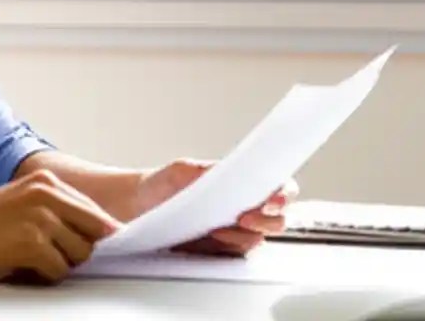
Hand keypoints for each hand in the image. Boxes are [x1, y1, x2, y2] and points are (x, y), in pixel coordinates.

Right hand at [0, 169, 121, 287]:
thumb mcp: (18, 209)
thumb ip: (54, 216)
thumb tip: (97, 239)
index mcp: (45, 181)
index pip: (95, 213)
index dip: (91, 237)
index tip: (76, 250)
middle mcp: (47, 192)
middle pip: (96, 233)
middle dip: (76, 252)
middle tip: (43, 259)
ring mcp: (39, 216)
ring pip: (80, 254)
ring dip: (58, 266)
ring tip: (25, 262)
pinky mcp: (30, 242)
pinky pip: (59, 271)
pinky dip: (41, 278)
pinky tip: (14, 268)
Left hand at [131, 159, 298, 256]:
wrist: (139, 207)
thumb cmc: (165, 184)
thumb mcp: (182, 170)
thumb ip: (206, 171)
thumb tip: (226, 172)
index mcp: (246, 183)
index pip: (281, 187)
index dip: (285, 194)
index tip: (273, 200)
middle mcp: (247, 207)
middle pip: (277, 219)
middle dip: (267, 220)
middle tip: (244, 216)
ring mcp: (237, 231)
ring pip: (258, 239)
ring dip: (243, 235)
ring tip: (219, 228)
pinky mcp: (223, 250)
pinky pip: (237, 253)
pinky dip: (228, 248)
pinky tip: (213, 238)